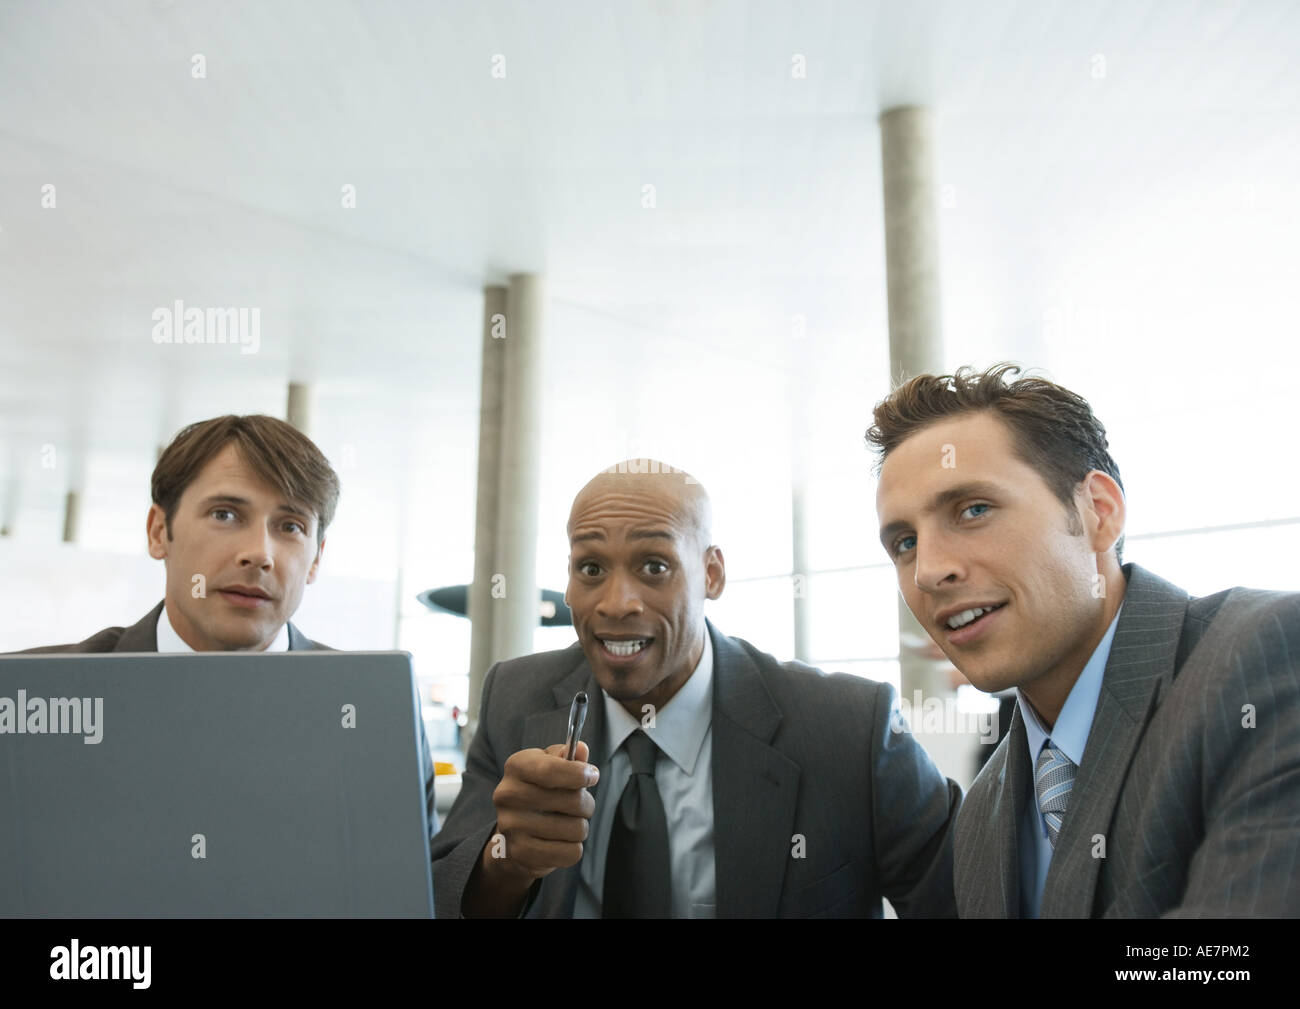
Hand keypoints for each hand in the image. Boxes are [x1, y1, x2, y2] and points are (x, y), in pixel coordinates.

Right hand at [463, 741, 598, 915]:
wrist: (516, 833)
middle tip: (578, 805)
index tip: (593, 776)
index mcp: (516, 766)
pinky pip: (571, 853)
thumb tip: (582, 750)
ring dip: (580, 827)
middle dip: (586, 804)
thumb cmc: (540, 791)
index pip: (551, 769)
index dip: (580, 774)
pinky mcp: (521, 853)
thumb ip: (569, 756)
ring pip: (576, 829)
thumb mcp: (552, 765)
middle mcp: (508, 794)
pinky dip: (573, 848)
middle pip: (572, 801)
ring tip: (567, 824)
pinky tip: (560, 842)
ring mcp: (511, 825)